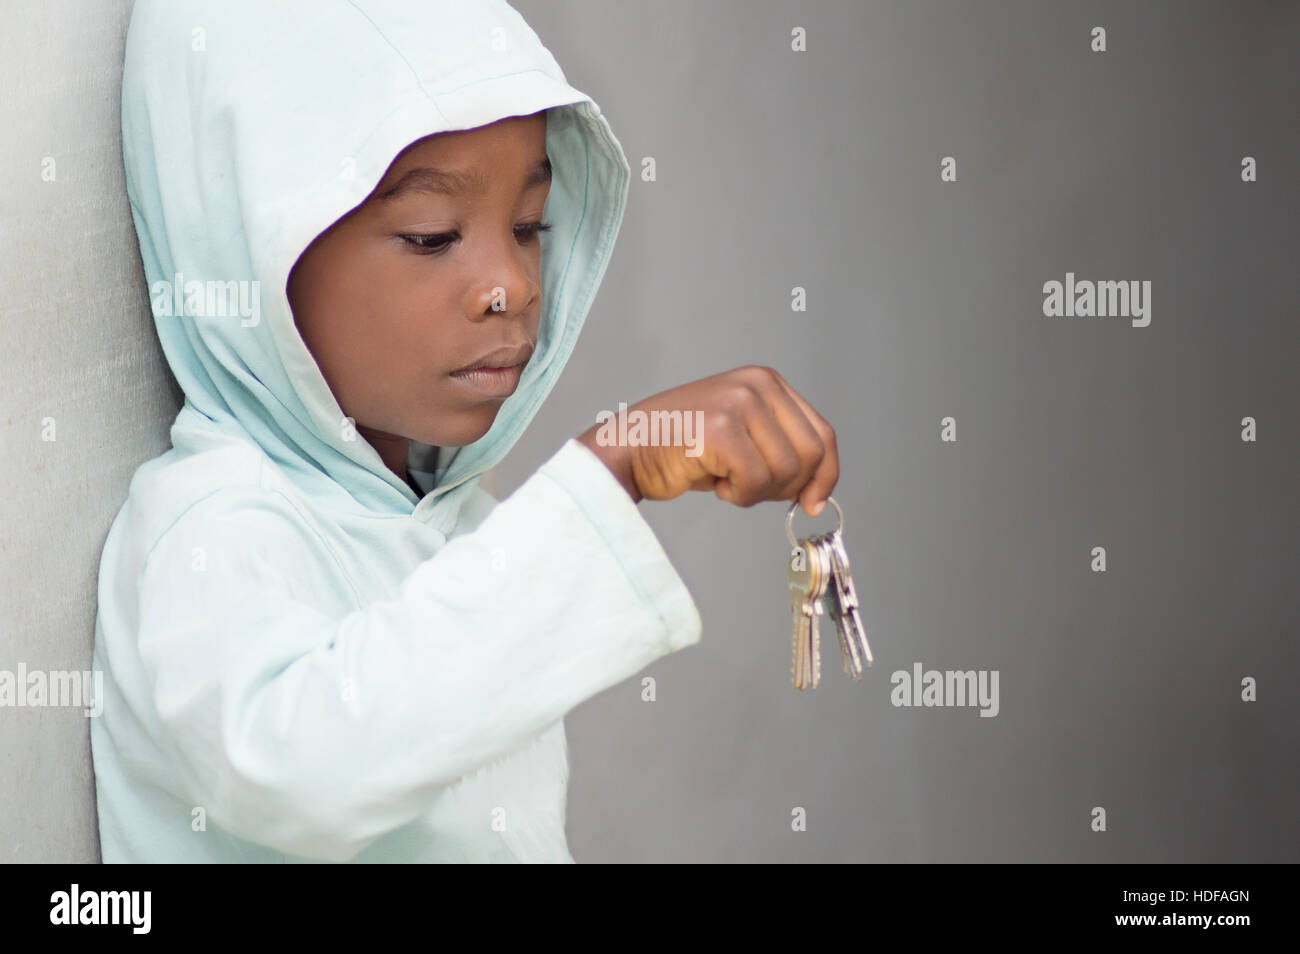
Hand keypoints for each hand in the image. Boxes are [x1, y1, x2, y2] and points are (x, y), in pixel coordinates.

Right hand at [576, 365, 837, 516]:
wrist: (628, 449)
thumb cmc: (680, 448)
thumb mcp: (744, 438)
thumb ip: (781, 449)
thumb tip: (816, 492)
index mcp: (767, 381)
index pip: (822, 434)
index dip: (825, 475)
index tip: (814, 501)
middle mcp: (758, 384)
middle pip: (811, 455)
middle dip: (785, 486)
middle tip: (749, 487)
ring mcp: (739, 402)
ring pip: (785, 472)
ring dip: (756, 491)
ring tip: (724, 478)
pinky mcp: (721, 427)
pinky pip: (756, 481)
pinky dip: (737, 495)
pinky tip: (712, 481)